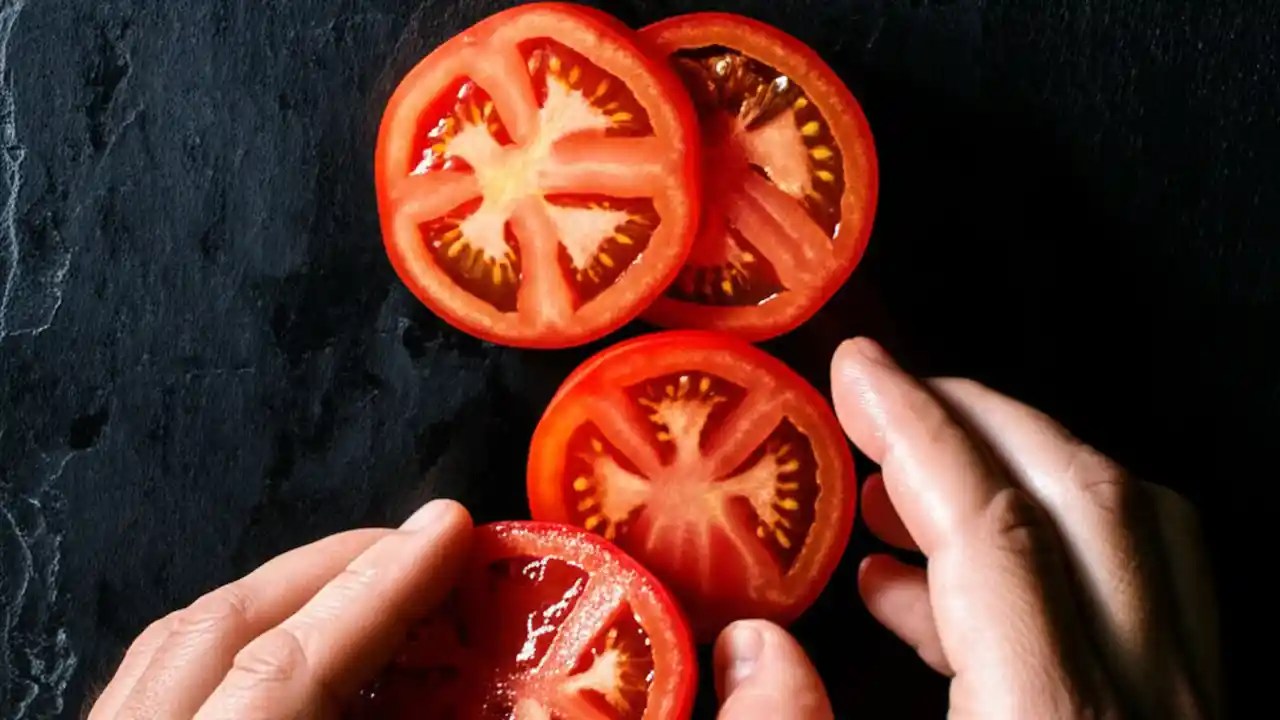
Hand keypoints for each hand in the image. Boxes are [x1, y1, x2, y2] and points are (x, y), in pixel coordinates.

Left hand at [87, 499, 471, 719]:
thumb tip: (528, 703)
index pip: (288, 666)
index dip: (378, 590)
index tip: (448, 531)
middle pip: (220, 627)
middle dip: (335, 570)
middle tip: (424, 548)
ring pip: (177, 640)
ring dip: (284, 596)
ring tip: (372, 586)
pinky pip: (158, 678)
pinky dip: (233, 644)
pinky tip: (296, 649)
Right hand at [710, 338, 1219, 718]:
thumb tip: (754, 647)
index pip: (992, 528)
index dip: (918, 429)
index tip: (859, 372)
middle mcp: (1143, 704)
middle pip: (1087, 498)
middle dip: (978, 420)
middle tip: (888, 398)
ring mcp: (1185, 711)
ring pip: (1141, 534)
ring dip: (1023, 473)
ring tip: (908, 484)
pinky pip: (1143, 605)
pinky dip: (1048, 563)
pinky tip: (942, 594)